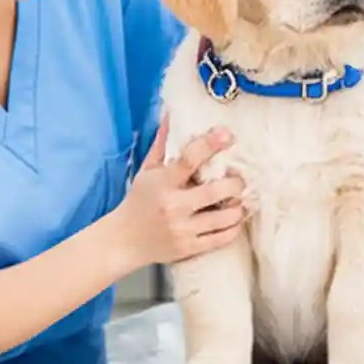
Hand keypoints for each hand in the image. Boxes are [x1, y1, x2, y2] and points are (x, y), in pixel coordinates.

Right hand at [112, 116, 245, 266]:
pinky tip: (235, 220)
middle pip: (216, 191)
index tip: (228, 134)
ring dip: (238, 208)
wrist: (123, 241)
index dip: (211, 144)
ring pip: (224, 218)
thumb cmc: (138, 202)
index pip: (189, 159)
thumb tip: (171, 115)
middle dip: (235, 183)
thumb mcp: (146, 171)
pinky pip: (221, 238)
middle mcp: (174, 206)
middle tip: (239, 179)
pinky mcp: (190, 248)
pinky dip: (234, 228)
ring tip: (241, 200)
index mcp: (163, 183)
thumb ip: (162, 145)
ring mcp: (183, 229)